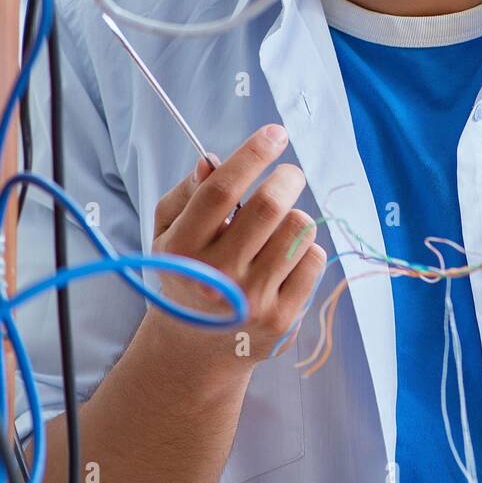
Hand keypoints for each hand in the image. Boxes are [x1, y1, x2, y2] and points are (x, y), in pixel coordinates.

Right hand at [147, 123, 326, 373]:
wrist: (197, 349)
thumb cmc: (187, 273)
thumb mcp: (168, 234)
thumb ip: (186, 194)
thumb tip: (212, 161)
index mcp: (182, 250)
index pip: (221, 190)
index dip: (252, 154)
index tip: (275, 133)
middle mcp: (217, 276)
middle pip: (269, 206)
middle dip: (287, 177)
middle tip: (288, 175)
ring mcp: (251, 300)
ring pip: (298, 228)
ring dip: (294, 216)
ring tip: (278, 227)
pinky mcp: (282, 317)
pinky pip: (314, 258)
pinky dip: (305, 247)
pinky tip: (285, 258)